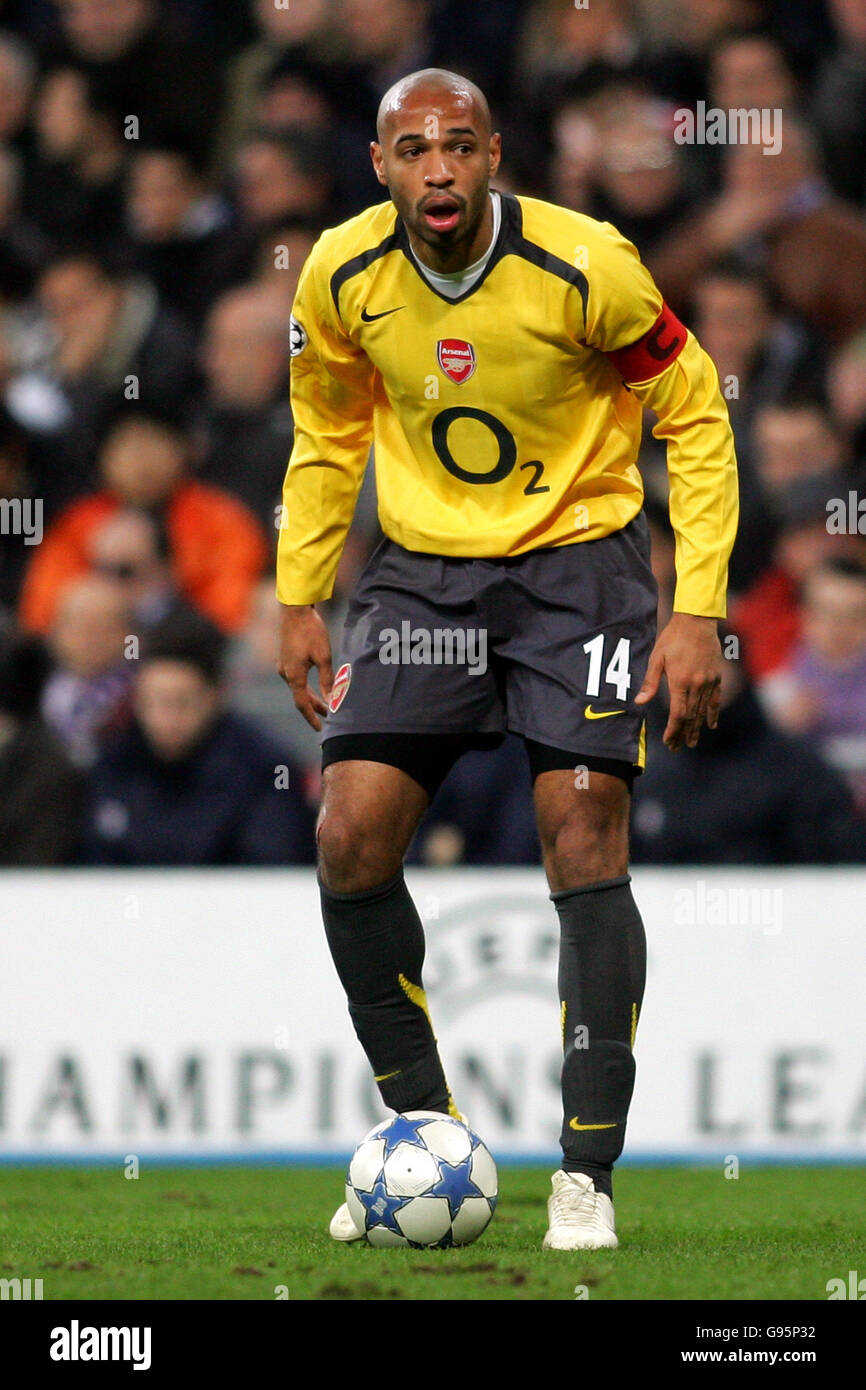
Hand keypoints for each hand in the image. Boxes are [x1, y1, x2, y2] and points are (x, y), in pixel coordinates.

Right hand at [276, 603, 333, 731]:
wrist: (295, 610)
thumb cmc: (311, 632)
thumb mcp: (324, 657)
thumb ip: (327, 680)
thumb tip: (331, 699)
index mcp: (294, 675)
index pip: (302, 704)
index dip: (312, 717)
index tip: (320, 728)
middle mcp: (285, 673)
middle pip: (300, 697)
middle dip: (315, 708)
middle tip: (328, 717)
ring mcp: (283, 666)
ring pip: (298, 687)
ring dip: (311, 697)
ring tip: (325, 705)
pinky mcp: (285, 659)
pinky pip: (296, 678)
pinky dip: (306, 686)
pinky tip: (315, 686)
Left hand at [635, 612, 721, 750]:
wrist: (697, 621)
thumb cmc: (673, 638)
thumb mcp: (656, 658)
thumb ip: (650, 682)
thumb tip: (640, 702)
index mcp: (680, 681)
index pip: (678, 714)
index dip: (674, 730)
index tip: (669, 741)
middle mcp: (696, 684)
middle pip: (690, 716)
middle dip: (683, 734)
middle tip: (678, 748)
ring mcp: (708, 681)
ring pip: (703, 711)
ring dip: (697, 729)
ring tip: (692, 742)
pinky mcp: (716, 677)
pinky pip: (715, 699)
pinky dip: (713, 713)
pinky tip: (710, 725)